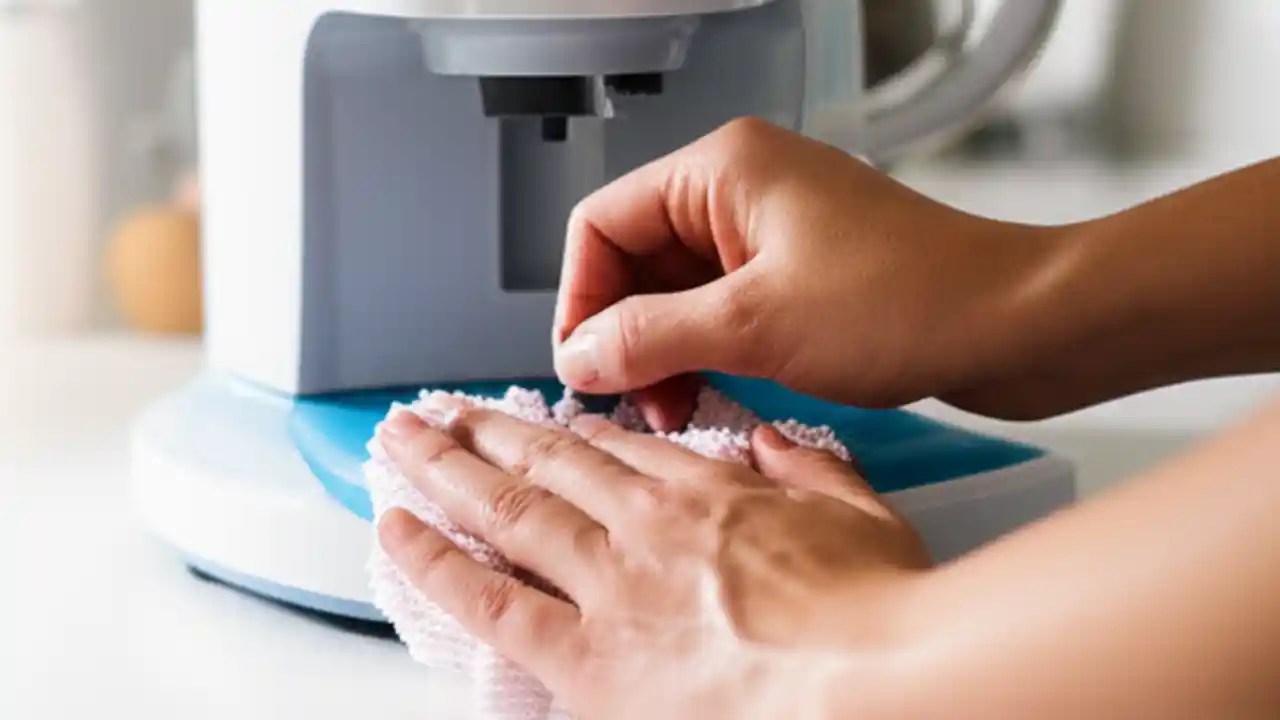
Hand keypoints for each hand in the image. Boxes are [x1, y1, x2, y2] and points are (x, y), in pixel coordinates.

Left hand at [375, 397, 930, 719]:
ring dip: (446, 472)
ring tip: (402, 444)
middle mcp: (646, 528)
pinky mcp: (586, 661)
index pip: (623, 453)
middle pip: (546, 466)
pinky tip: (397, 533)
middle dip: (485, 435)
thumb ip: (810, 472)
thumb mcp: (864, 517)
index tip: (545, 427)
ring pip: (507, 512)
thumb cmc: (881, 616)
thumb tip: (772, 441)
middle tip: (439, 414)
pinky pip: (490, 602)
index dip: (573, 436)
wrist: (873, 687)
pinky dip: (436, 562)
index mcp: (710, 496)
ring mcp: (609, 589)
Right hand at [553, 118, 1066, 429]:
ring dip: (664, 351)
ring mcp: (772, 232)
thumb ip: (650, 337)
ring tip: (675, 409)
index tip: (582, 370)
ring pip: (677, 291)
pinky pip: (723, 309)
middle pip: (636, 259)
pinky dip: (707, 353)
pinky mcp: (799, 274)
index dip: (579, 299)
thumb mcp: (755, 324)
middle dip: (625, 333)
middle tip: (634, 404)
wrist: (1018, 324)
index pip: (602, 223)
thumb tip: (577, 356)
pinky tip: (712, 397)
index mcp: (721, 170)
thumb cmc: (907, 302)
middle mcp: (740, 190)